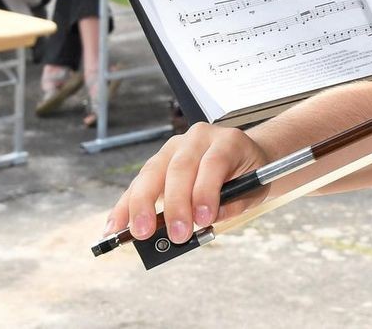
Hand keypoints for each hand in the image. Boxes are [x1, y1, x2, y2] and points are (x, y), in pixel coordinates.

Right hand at [108, 122, 272, 245]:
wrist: (244, 157)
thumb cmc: (249, 174)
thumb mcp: (254, 189)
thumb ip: (233, 204)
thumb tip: (204, 222)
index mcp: (227, 140)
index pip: (213, 163)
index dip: (206, 192)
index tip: (203, 220)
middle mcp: (198, 138)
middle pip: (180, 168)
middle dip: (175, 204)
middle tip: (176, 234)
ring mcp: (174, 148)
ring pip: (153, 173)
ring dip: (143, 205)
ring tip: (139, 232)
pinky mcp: (158, 162)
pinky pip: (139, 183)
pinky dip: (126, 205)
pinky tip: (116, 225)